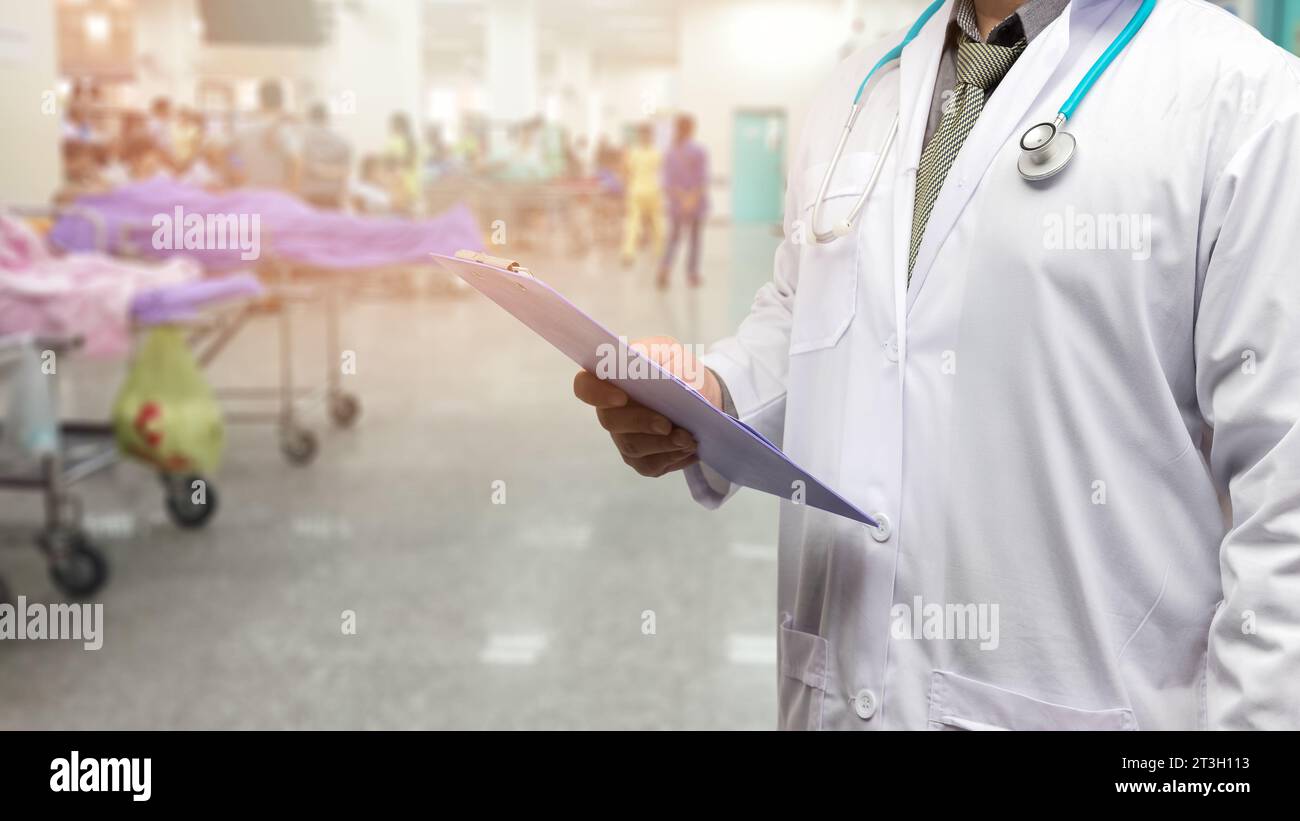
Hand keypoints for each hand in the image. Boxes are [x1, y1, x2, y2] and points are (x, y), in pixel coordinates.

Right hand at [573, 336, 721, 477]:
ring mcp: (623, 437)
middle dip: (641, 424)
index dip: (596, 394)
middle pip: (610, 422)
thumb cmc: (680, 370)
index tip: (621, 398)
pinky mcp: (640, 459)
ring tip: (688, 439)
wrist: (704, 397)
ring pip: (632, 448)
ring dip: (663, 444)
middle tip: (667, 425)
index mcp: (612, 378)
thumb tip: (650, 371)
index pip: (585, 386)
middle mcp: (611, 410)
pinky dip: (672, 457)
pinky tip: (689, 449)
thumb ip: (658, 358)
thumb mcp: (673, 354)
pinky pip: (649, 465)